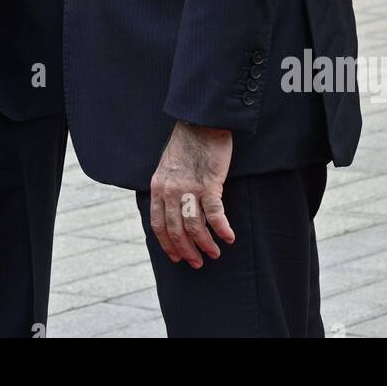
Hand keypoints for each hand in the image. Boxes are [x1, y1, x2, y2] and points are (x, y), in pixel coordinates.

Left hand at [149, 121, 234, 268]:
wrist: (200, 122)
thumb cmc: (187, 145)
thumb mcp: (167, 168)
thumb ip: (167, 189)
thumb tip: (172, 212)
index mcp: (158, 188)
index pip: (159, 225)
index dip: (168, 245)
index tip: (177, 258)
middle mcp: (170, 191)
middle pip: (176, 231)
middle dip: (186, 251)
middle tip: (197, 262)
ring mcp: (189, 188)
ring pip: (193, 227)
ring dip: (204, 244)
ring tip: (214, 253)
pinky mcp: (209, 183)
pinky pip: (214, 214)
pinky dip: (221, 229)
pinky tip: (228, 237)